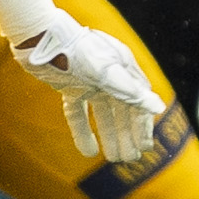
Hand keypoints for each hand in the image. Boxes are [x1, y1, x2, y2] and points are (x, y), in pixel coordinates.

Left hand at [10, 15, 165, 163]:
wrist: (39, 39)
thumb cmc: (75, 51)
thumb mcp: (106, 73)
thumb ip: (131, 92)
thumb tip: (159, 108)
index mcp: (123, 68)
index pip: (139, 101)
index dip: (142, 125)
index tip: (145, 147)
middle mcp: (109, 75)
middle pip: (122, 110)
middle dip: (126, 135)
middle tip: (129, 159)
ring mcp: (89, 81)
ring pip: (103, 113)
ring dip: (109, 135)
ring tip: (114, 158)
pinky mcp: (70, 87)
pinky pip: (79, 112)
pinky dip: (83, 131)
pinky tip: (88, 151)